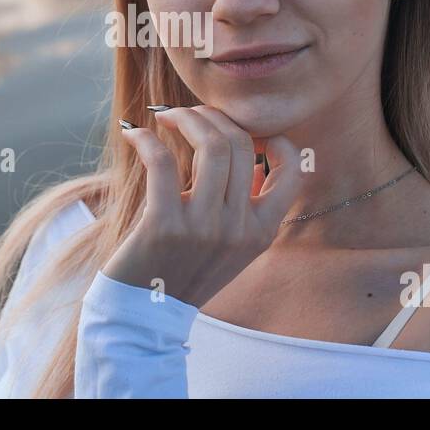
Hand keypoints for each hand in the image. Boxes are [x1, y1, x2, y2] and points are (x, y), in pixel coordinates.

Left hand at [103, 105, 302, 308]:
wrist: (146, 314)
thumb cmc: (184, 269)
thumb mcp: (231, 244)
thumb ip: (246, 204)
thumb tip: (248, 152)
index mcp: (261, 232)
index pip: (292, 171)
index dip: (275, 139)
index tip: (245, 130)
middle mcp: (239, 229)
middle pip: (240, 145)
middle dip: (213, 117)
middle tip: (189, 115)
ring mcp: (204, 227)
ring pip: (210, 146)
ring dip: (186, 118)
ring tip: (167, 117)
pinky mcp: (164, 225)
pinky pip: (162, 161)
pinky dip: (147, 139)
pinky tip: (137, 135)